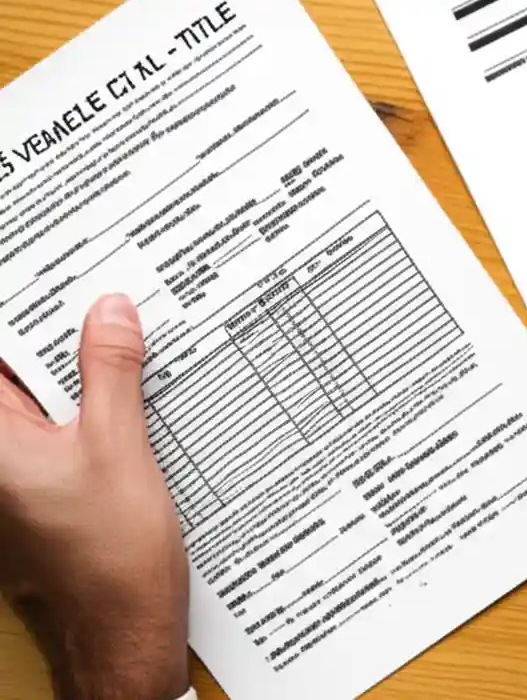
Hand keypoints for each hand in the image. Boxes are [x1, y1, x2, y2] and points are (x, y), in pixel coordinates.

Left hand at [0, 295, 188, 699]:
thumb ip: (110, 373)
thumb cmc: (111, 555)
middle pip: (18, 376)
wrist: (125, 629)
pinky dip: (91, 409)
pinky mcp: (42, 491)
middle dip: (65, 339)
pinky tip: (132, 396)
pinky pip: (60, 430)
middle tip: (113, 305)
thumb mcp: (120, 447)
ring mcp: (14, 477)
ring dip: (85, 374)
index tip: (59, 277)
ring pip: (44, 401)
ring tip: (131, 343)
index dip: (28, 313)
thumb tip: (109, 311)